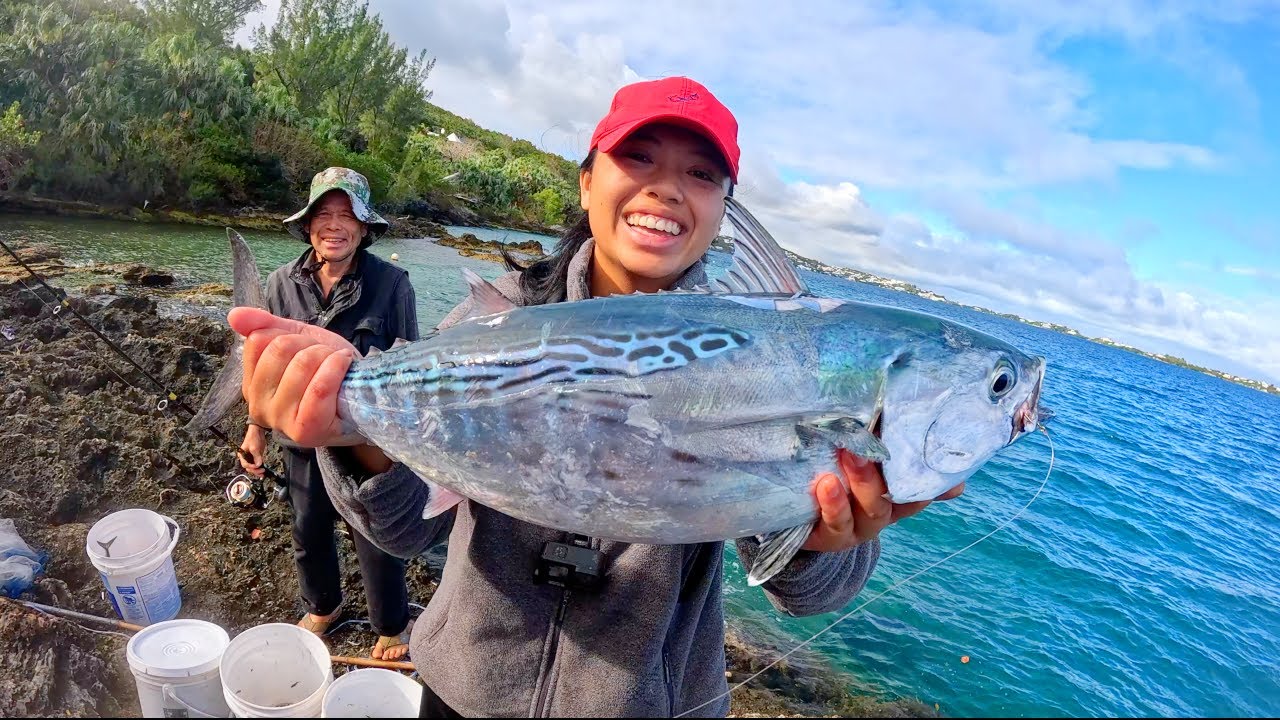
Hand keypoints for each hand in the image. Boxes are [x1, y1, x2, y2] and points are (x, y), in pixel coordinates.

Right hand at [229, 307, 357, 447]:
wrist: (361, 400)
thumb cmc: (326, 371)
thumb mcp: (298, 340)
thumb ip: (265, 325)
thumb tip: (234, 314)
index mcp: (251, 383)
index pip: (258, 340)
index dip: (291, 336)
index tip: (307, 348)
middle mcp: (258, 406)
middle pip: (280, 349)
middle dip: (311, 344)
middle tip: (326, 357)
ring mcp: (279, 420)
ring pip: (301, 364)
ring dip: (328, 356)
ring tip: (337, 364)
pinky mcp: (304, 431)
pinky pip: (319, 388)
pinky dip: (337, 368)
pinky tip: (344, 366)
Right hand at [239, 424, 266, 476]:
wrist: (258, 431)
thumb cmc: (253, 437)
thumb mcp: (255, 447)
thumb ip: (257, 456)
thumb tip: (259, 465)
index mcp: (242, 455)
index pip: (245, 464)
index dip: (251, 467)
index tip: (257, 467)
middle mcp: (245, 457)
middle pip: (249, 467)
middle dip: (255, 471)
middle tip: (262, 471)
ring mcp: (251, 457)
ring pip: (253, 467)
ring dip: (257, 471)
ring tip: (263, 474)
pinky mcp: (256, 456)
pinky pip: (257, 464)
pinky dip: (260, 468)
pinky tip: (264, 471)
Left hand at [801, 449, 964, 552]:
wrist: (796, 518)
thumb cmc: (831, 480)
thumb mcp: (855, 464)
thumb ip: (881, 447)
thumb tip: (926, 445)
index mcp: (891, 497)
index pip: (920, 489)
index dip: (936, 483)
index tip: (952, 474)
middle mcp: (879, 514)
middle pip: (895, 496)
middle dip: (889, 468)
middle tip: (871, 443)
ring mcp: (857, 528)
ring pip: (870, 510)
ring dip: (862, 482)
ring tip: (848, 455)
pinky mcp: (830, 538)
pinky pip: (836, 525)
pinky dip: (833, 505)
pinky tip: (824, 484)